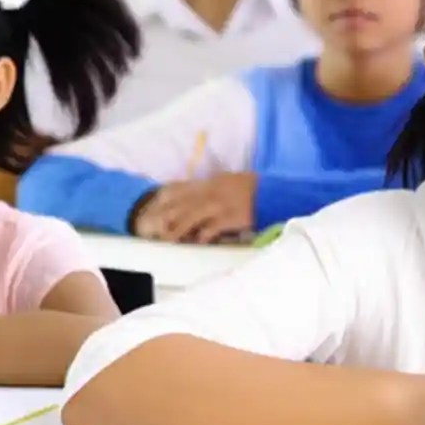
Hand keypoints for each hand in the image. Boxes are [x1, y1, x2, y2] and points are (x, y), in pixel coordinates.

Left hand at [132, 173, 257, 243]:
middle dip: (165, 217)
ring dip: (178, 228)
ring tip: (167, 239)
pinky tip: (196, 242)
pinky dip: (202, 235)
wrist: (271, 193)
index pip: (178, 189)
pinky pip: (212, 227)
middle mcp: (210, 192)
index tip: (152, 211)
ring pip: (192, 216)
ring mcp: (220, 205)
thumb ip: (208, 189)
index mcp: (208, 183)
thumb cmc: (250, 189)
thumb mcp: (226, 182)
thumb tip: (192, 200)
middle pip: (181, 204)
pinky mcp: (230, 217)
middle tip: (153, 229)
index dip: (163, 201)